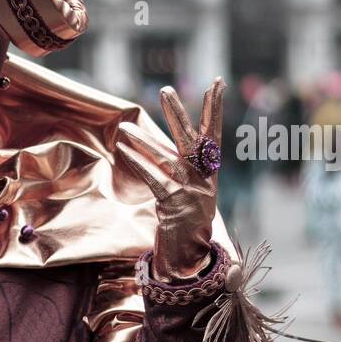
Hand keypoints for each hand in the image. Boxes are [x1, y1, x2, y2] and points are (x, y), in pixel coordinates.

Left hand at [116, 78, 224, 280]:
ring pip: (165, 157)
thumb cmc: (187, 225)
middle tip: (165, 89)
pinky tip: (123, 150)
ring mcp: (191, 190)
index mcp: (209, 173)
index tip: (217, 82)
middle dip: (178, 113)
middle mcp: (203, 178)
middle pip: (191, 138)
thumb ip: (179, 171)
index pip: (213, 134)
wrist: (190, 259)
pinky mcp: (175, 203)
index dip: (214, 108)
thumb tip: (159, 149)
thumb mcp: (189, 194)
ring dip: (142, 141)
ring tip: (123, 127)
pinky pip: (154, 178)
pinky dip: (138, 163)